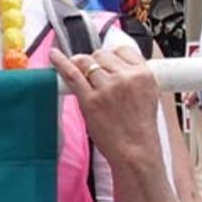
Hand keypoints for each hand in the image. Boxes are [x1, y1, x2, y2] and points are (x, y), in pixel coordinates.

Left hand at [47, 43, 166, 169]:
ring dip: (80, 66)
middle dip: (95, 63)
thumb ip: (133, 78)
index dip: (111, 56)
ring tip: (81, 76)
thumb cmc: (139, 127)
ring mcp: (107, 88)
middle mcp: (125, 77)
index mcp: (144, 74)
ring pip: (86, 62)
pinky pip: (72, 74)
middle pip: (101, 55)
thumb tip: (113, 66)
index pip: (122, 50)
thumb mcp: (148, 95)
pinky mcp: (90, 100)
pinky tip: (53, 55)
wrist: (135, 151)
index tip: (106, 64)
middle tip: (94, 78)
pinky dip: (61, 63)